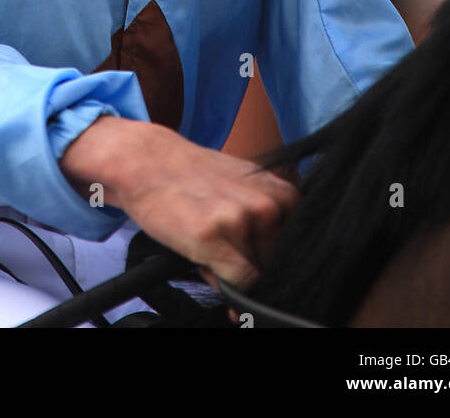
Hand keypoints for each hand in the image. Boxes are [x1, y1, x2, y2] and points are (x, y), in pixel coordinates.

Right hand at [60, 118, 300, 302]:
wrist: (149, 160)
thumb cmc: (195, 178)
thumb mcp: (245, 188)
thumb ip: (269, 222)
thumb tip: (281, 276)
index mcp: (284, 194)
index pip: (300, 253)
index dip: (280, 268)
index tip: (263, 270)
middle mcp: (270, 205)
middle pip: (280, 267)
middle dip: (255, 269)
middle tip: (226, 252)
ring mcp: (243, 220)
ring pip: (258, 277)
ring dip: (236, 275)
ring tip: (210, 248)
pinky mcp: (214, 236)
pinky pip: (239, 284)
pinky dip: (229, 290)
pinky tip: (206, 265)